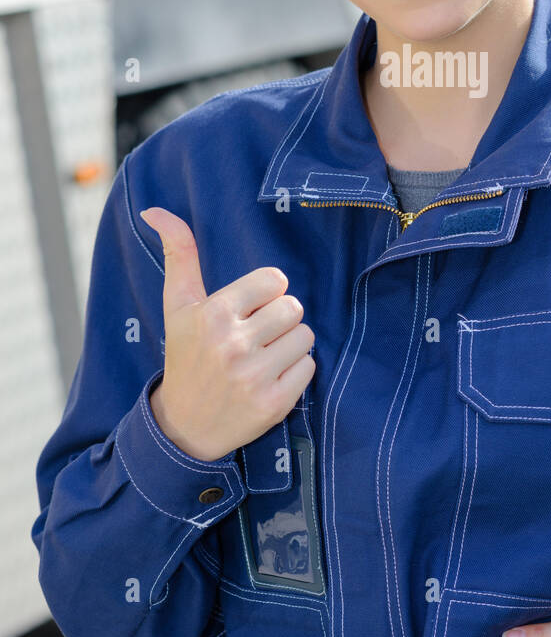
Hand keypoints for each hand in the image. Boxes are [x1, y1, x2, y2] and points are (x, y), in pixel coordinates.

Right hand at [140, 207, 315, 460]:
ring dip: (290, 346)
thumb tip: (154, 209)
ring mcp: (255, 376)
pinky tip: (270, 379)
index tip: (248, 310)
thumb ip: (178, 253)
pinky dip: (296, 372)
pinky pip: (310, 367)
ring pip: (305, 336)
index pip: (274, 280)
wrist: (184, 427)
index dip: (265, 293)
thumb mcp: (178, 306)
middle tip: (256, 337)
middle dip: (279, 320)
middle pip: (293, 308)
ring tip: (263, 358)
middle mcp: (233, 345)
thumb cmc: (186, 356)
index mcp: (212, 314)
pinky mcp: (274, 404)